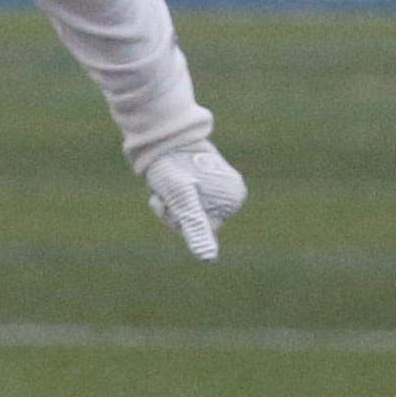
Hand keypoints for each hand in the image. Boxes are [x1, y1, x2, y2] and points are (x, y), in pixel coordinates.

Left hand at [140, 140, 245, 261]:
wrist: (162, 137)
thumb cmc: (171, 167)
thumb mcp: (181, 200)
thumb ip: (195, 227)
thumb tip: (208, 259)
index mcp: (233, 199)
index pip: (201, 230)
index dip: (178, 220)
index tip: (172, 199)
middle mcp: (232, 193)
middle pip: (195, 221)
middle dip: (174, 212)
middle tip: (166, 190)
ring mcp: (220, 186)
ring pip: (188, 212)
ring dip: (170, 203)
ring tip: (166, 184)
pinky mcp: (206, 180)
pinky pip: (187, 201)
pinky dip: (173, 196)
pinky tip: (169, 181)